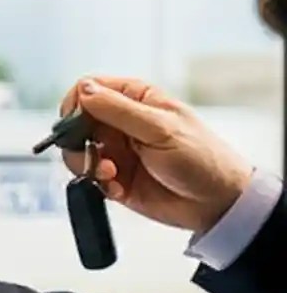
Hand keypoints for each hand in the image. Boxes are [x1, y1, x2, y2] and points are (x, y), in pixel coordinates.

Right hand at [58, 76, 252, 233]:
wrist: (216, 203)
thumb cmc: (201, 159)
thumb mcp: (159, 129)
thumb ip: (118, 110)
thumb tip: (83, 89)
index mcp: (135, 99)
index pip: (89, 89)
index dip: (76, 105)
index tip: (77, 125)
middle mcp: (121, 122)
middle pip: (76, 122)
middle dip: (78, 141)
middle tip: (94, 154)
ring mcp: (116, 150)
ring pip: (77, 151)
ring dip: (87, 164)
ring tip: (111, 174)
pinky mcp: (113, 178)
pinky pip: (87, 177)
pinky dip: (97, 184)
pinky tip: (118, 188)